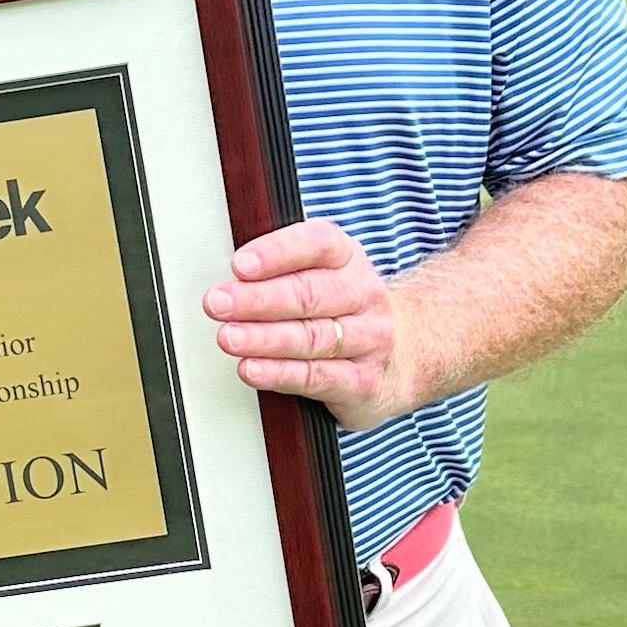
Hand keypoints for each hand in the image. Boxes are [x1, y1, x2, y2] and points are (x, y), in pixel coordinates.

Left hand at [203, 218, 416, 434]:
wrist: (408, 356)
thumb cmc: (346, 311)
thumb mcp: (325, 276)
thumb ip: (283, 272)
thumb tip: (227, 280)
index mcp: (348, 259)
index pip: (317, 245)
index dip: (277, 253)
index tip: (240, 265)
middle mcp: (363, 295)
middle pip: (309, 294)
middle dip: (258, 299)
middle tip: (218, 303)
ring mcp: (369, 339)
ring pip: (312, 337)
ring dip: (264, 338)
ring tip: (228, 337)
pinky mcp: (363, 382)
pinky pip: (317, 377)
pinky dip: (279, 374)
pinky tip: (251, 369)